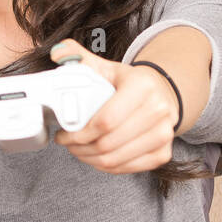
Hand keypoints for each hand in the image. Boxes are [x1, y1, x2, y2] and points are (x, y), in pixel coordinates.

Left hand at [50, 38, 179, 173]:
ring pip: (116, 159)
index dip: (79, 133)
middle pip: (108, 143)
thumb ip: (78, 56)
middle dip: (80, 148)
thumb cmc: (128, 82)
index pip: (105, 120)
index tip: (63, 134)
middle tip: (67, 144)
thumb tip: (57, 53)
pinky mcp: (164, 152)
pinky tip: (95, 158)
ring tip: (78, 151)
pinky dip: (107, 167)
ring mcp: (164, 133)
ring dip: (90, 159)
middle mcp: (159, 110)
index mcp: (142, 86)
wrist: (162, 93)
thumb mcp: (105, 67)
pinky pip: (129, 168)